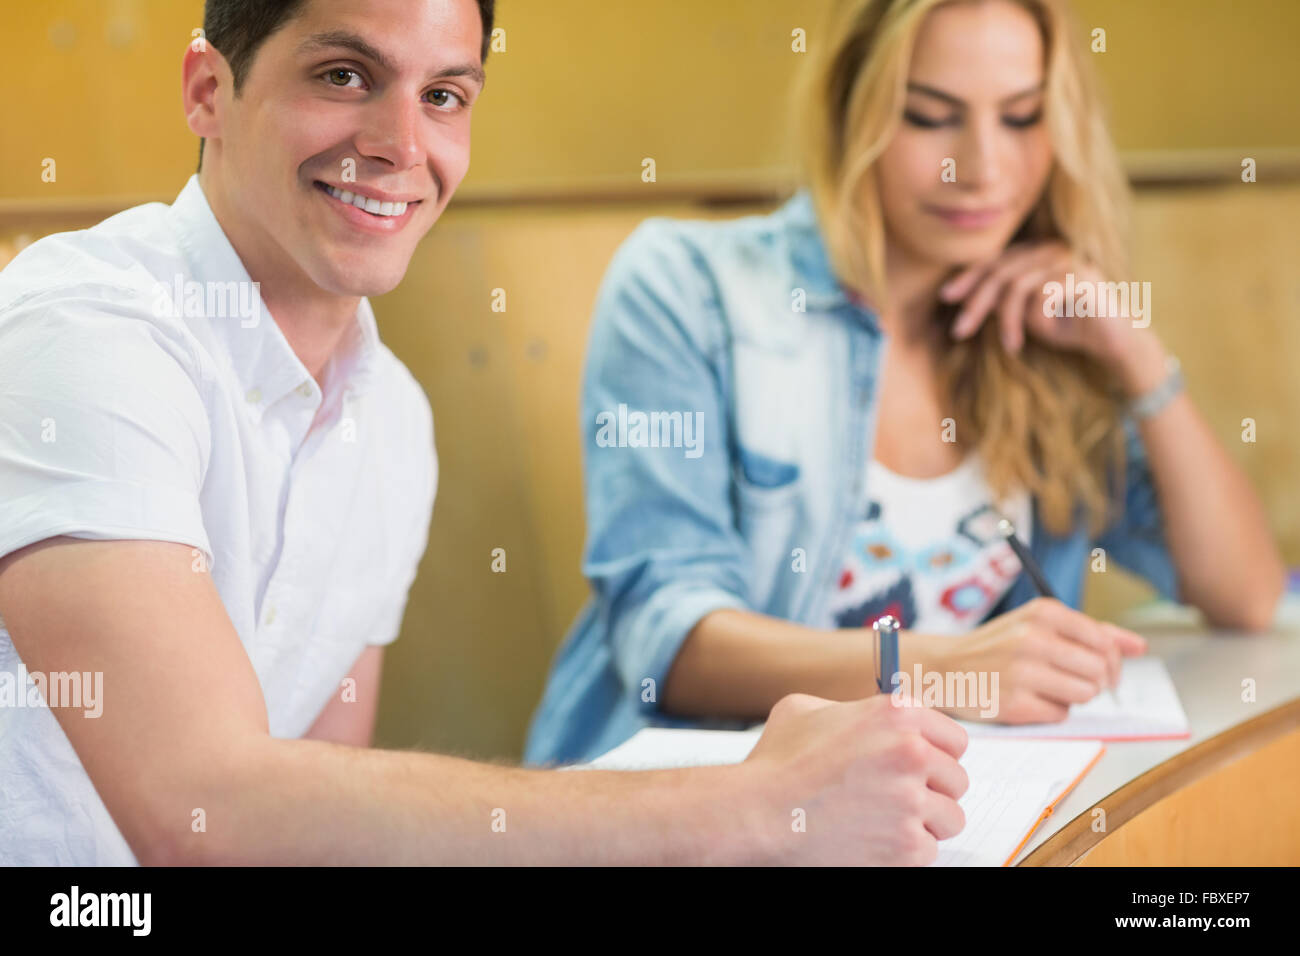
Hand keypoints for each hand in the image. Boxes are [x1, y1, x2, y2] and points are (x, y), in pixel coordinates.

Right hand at [743, 692, 968, 864]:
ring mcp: (911, 800)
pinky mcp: (907, 844)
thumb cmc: (777, 763)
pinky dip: (906, 851)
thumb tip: (867, 719)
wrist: (758, 812)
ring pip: (950, 817)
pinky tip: (876, 840)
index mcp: (895, 713)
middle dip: (932, 790)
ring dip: (925, 822)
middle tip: (900, 797)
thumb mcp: (806, 709)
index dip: (938, 754)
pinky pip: (930, 850)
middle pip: (956, 779)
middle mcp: (911, 752)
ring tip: (888, 821)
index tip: (924, 766)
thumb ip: (849, 709)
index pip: (954, 739)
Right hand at [927, 597, 1146, 722]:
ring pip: (1085, 694)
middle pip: (1099, 671)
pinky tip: (1030, 700)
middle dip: (1093, 681)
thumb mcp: (1037, 625)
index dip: (1112, 661)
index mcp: (1043, 613)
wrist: (945, 667)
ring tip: (1048, 688)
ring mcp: (1022, 672)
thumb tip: (1140, 647)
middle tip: (1071, 680)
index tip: (1103, 670)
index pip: (1105, 641)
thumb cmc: (998, 646)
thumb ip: (1091, 633)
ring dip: (1074, 697)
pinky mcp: (1015, 704)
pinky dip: (1051, 711)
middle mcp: (1033, 639)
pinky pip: (1061, 715)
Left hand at [940, 241, 1165, 391]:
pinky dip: (1036, 319)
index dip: (968, 277)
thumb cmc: (1070, 327)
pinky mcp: (1081, 275)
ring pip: (1017, 284)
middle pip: (1000, 271)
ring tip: (1009, 345)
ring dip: (1008, 320)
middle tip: (959, 331)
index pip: (995, 260)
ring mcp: (1067, 259)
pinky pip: (1042, 294)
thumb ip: (1002, 303)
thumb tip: (966, 299)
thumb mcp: (1027, 316)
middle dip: (976, 303)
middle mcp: (1050, 249)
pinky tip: (1040, 335)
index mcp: (1036, 253)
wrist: (1114, 342)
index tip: (946, 298)